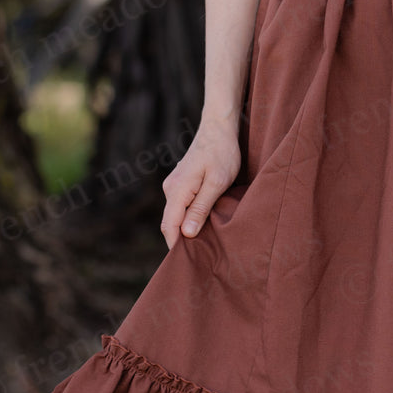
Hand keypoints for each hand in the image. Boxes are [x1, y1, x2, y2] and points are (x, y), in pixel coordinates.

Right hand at [160, 116, 241, 249]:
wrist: (218, 128)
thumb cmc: (222, 154)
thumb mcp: (216, 183)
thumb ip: (201, 208)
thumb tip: (187, 233)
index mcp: (177, 190)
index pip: (170, 226)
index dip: (177, 246)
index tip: (187, 264)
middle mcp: (170, 189)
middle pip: (171, 223)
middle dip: (181, 241)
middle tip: (199, 259)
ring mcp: (174, 185)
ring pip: (176, 215)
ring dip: (186, 229)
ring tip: (203, 245)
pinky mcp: (181, 183)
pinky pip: (181, 206)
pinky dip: (189, 218)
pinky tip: (202, 225)